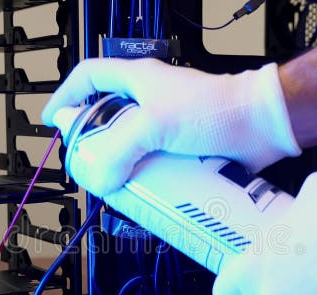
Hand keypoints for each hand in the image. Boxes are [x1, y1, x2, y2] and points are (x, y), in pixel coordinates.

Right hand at [42, 58, 299, 196]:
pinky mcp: (186, 149)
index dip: (67, 96)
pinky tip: (149, 195)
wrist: (262, 127)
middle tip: (90, 166)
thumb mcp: (157, 124)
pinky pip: (158, 166)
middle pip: (108, 120)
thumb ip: (122, 149)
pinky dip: (150, 180)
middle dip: (96, 144)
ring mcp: (170, 126)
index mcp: (139, 81)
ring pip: (133, 147)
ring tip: (118, 187)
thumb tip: (100, 177)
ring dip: (124, 167)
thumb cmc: (216, 109)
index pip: (90, 77)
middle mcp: (152, 101)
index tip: (54, 121)